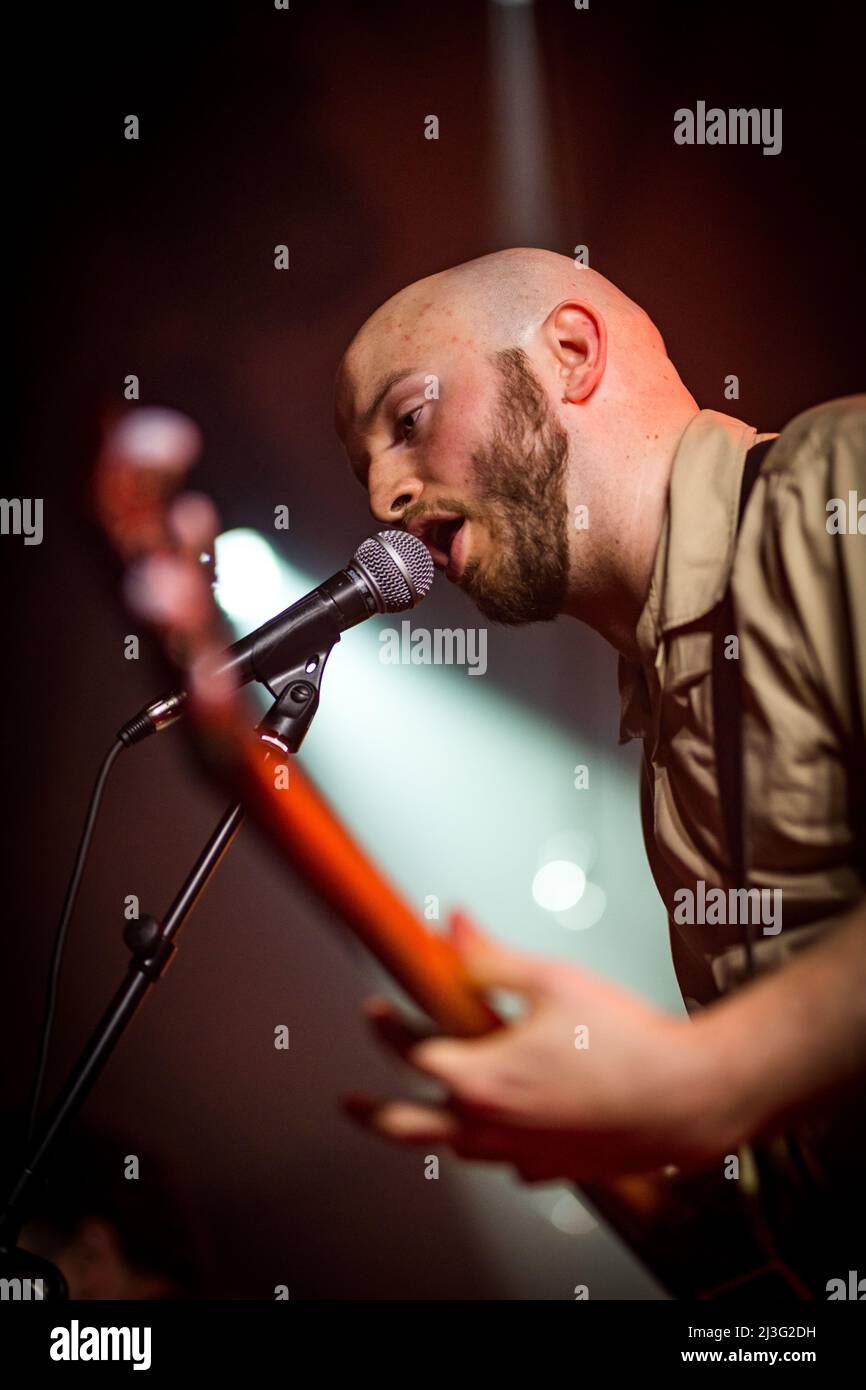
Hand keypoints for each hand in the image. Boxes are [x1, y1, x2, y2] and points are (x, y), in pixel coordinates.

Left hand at [345, 912, 738, 1182]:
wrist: (688, 1098)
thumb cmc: (626, 1042)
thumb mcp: (551, 979)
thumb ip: (491, 956)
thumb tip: (453, 924)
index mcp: (481, 1080)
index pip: (412, 1054)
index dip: (388, 1028)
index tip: (374, 1011)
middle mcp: (492, 1127)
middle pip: (409, 1127)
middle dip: (372, 1114)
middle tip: (351, 1104)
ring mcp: (522, 1156)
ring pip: (459, 1149)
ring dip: (437, 1127)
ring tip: (426, 1115)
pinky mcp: (555, 1170)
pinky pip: (509, 1163)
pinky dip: (497, 1144)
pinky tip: (507, 1128)